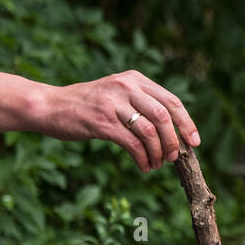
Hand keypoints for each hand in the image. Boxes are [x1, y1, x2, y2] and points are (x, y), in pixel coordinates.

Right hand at [38, 70, 201, 171]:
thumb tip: (174, 132)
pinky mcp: (101, 122)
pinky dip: (143, 157)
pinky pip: (132, 143)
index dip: (187, 123)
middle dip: (174, 141)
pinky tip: (144, 165)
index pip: (172, 101)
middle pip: (164, 116)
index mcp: (134, 79)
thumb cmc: (87, 105)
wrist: (49, 106)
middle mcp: (126, 87)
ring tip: (157, 164)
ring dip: (158, 152)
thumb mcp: (117, 94)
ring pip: (150, 131)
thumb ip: (142, 104)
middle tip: (173, 158)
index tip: (194, 142)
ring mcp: (113, 104)